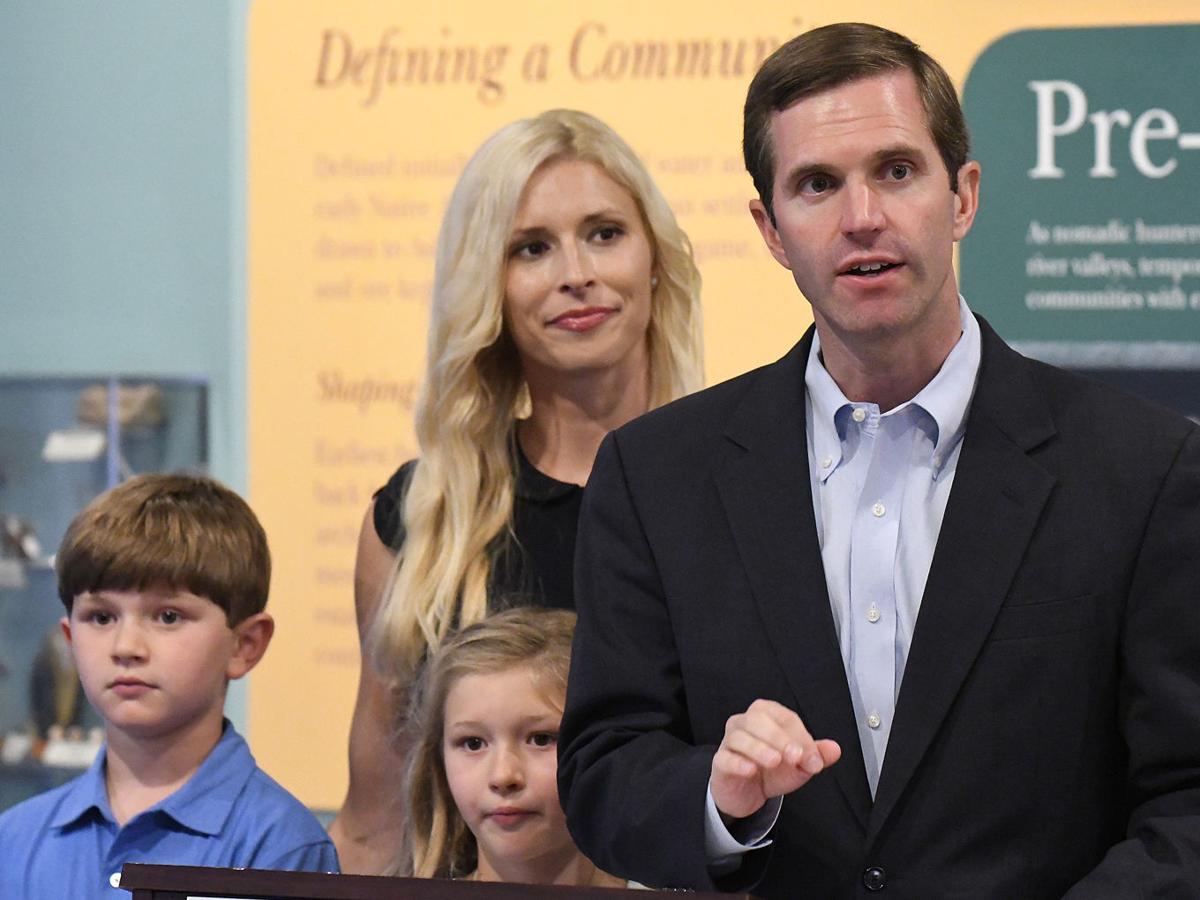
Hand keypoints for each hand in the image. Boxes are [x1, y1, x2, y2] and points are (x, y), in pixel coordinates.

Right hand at [710, 699, 841, 819]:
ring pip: (739, 736)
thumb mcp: (799, 764)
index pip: (784, 718)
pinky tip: (751, 770)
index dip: (801, 737)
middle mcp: (744, 722)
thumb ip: (817, 755)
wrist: (747, 793)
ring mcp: (729, 741)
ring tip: (775, 762)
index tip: (813, 760)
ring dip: (759, 748)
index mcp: (766, 715)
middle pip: (758, 720)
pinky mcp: (720, 762)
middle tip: (796, 757)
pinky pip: (725, 758)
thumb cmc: (772, 770)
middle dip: (780, 738)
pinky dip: (738, 762)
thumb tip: (835, 749)